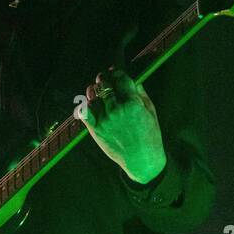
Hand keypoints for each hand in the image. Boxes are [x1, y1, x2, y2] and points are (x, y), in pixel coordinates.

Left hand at [81, 66, 166, 183]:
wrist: (142, 160)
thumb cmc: (149, 136)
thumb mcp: (151, 111)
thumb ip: (140, 93)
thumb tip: (132, 79)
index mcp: (132, 103)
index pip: (119, 78)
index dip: (116, 72)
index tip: (115, 72)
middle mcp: (116, 109)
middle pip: (103, 84)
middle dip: (104, 79)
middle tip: (104, 79)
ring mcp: (104, 119)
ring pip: (91, 95)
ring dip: (93, 91)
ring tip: (96, 92)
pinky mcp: (95, 129)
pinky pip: (83, 111)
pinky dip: (84, 105)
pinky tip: (89, 104)